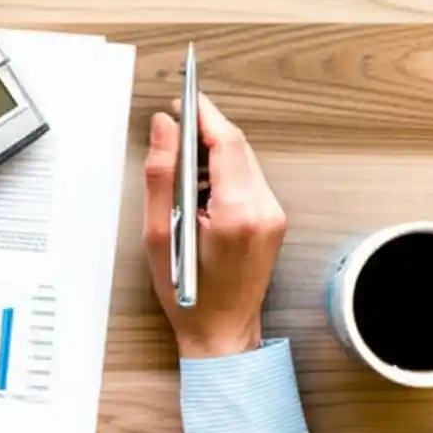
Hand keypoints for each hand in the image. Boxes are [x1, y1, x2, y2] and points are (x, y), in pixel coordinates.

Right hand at [143, 93, 286, 358]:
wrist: (221, 333)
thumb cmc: (187, 294)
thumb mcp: (159, 234)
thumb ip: (160, 176)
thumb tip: (163, 128)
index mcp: (238, 212)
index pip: (225, 142)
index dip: (203, 114)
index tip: (182, 99)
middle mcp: (264, 209)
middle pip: (237, 147)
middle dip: (206, 129)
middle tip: (173, 123)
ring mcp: (274, 215)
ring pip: (244, 161)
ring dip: (213, 151)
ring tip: (179, 164)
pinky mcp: (273, 221)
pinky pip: (248, 180)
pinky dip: (223, 172)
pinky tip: (199, 188)